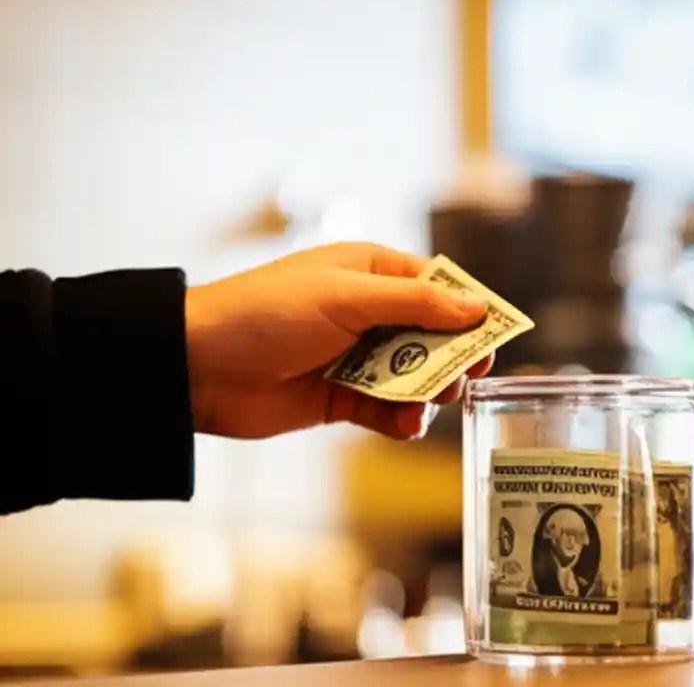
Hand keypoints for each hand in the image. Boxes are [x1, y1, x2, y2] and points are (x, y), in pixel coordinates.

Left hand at [184, 241, 494, 439]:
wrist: (197, 366)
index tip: (493, 337)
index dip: (470, 311)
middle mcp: (369, 312)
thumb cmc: (265, 313)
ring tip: (424, 405)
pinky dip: (402, 419)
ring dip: (428, 393)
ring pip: (416, 377)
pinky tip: (402, 424)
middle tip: (460, 380)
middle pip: (435, 336)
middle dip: (452, 359)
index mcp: (371, 272)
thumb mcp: (347, 298)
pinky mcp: (342, 398)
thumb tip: (477, 308)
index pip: (439, 287)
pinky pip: (388, 409)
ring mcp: (356, 356)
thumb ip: (416, 304)